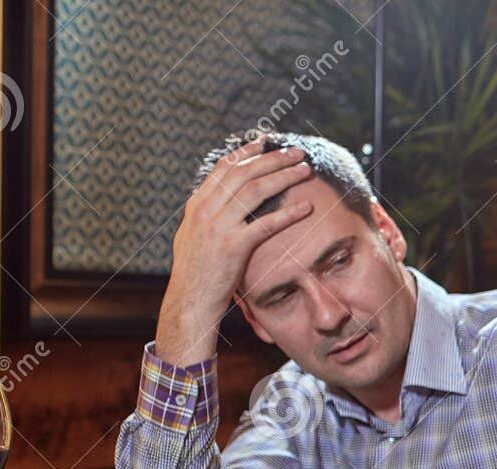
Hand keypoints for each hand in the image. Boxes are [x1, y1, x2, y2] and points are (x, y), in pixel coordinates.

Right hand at [154, 142, 315, 366]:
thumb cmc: (197, 272)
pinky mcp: (233, 247)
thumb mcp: (194, 236)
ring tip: (305, 170)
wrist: (189, 299)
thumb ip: (206, 215)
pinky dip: (288, 214)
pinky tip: (306, 207)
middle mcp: (206, 209)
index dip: (246, 153)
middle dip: (273, 159)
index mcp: (198, 204)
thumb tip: (217, 199)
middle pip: (244, 173)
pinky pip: (265, 224)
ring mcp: (218, 227)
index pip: (224, 168)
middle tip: (297, 152)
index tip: (265, 141)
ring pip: (255, 191)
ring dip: (283, 177)